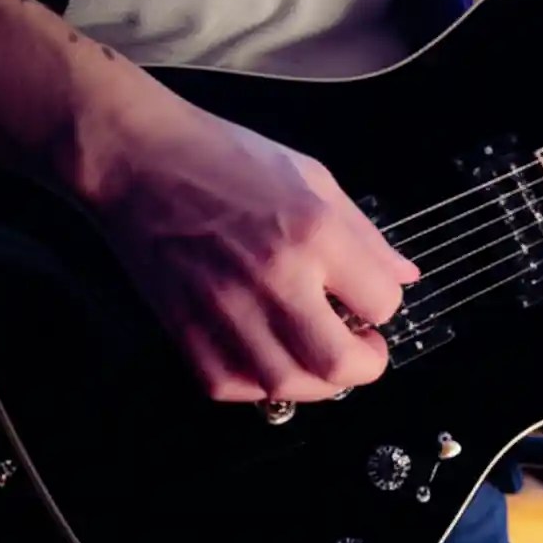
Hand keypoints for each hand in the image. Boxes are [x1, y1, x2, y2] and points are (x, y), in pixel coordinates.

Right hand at [89, 99, 419, 403]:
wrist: (136, 158)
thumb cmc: (226, 157)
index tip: (371, 303)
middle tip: (362, 351)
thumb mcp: (313, 178)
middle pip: (339, 364)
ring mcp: (225, 309)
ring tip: (317, 358)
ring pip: (287, 385)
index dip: (385, 309)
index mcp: (314, 232)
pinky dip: (258, 383)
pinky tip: (267, 358)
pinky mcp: (184, 329)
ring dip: (315, 383)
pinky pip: (232, 386)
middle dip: (365, 367)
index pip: (381, 304)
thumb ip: (365, 235)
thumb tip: (405, 278)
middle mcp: (274, 278)